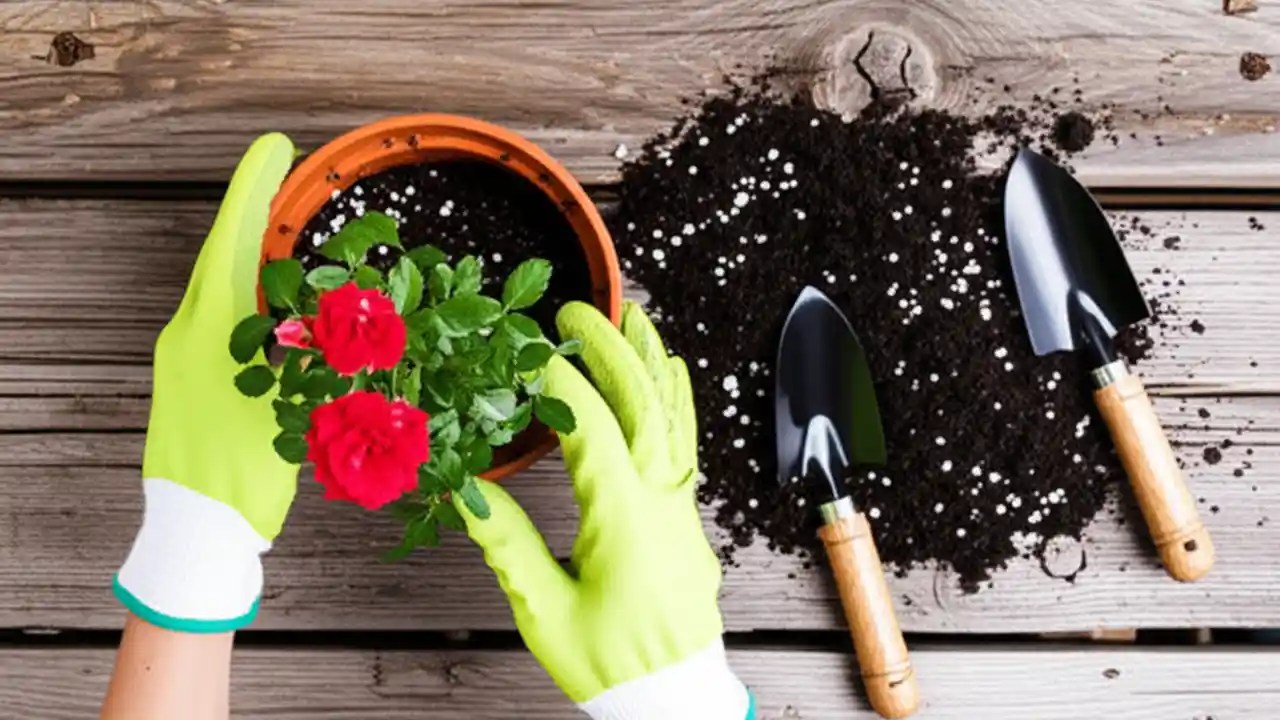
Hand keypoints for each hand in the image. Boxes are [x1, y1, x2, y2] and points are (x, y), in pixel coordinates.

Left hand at [114, 134, 298, 632]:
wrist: (196, 532)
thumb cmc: (246, 475)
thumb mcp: (295, 403)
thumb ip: (316, 349)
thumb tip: (341, 308)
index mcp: (211, 331)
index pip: (233, 241)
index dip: (255, 189)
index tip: (277, 147)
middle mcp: (187, 333)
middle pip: (223, 256)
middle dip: (255, 214)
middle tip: (286, 181)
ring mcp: (181, 357)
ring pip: (220, 289)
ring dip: (254, 260)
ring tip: (291, 241)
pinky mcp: (185, 379)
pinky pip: (217, 320)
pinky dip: (248, 299)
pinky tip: (277, 309)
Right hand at [460, 302, 753, 718]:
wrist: (673, 699)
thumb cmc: (611, 665)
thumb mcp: (544, 610)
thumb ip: (506, 545)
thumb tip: (465, 490)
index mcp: (624, 519)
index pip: (593, 427)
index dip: (562, 381)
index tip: (531, 351)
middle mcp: (662, 501)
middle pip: (644, 404)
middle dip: (613, 349)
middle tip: (581, 312)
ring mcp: (683, 507)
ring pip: (676, 417)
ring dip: (654, 362)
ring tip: (638, 318)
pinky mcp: (688, 518)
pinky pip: (688, 443)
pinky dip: (680, 402)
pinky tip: (674, 377)